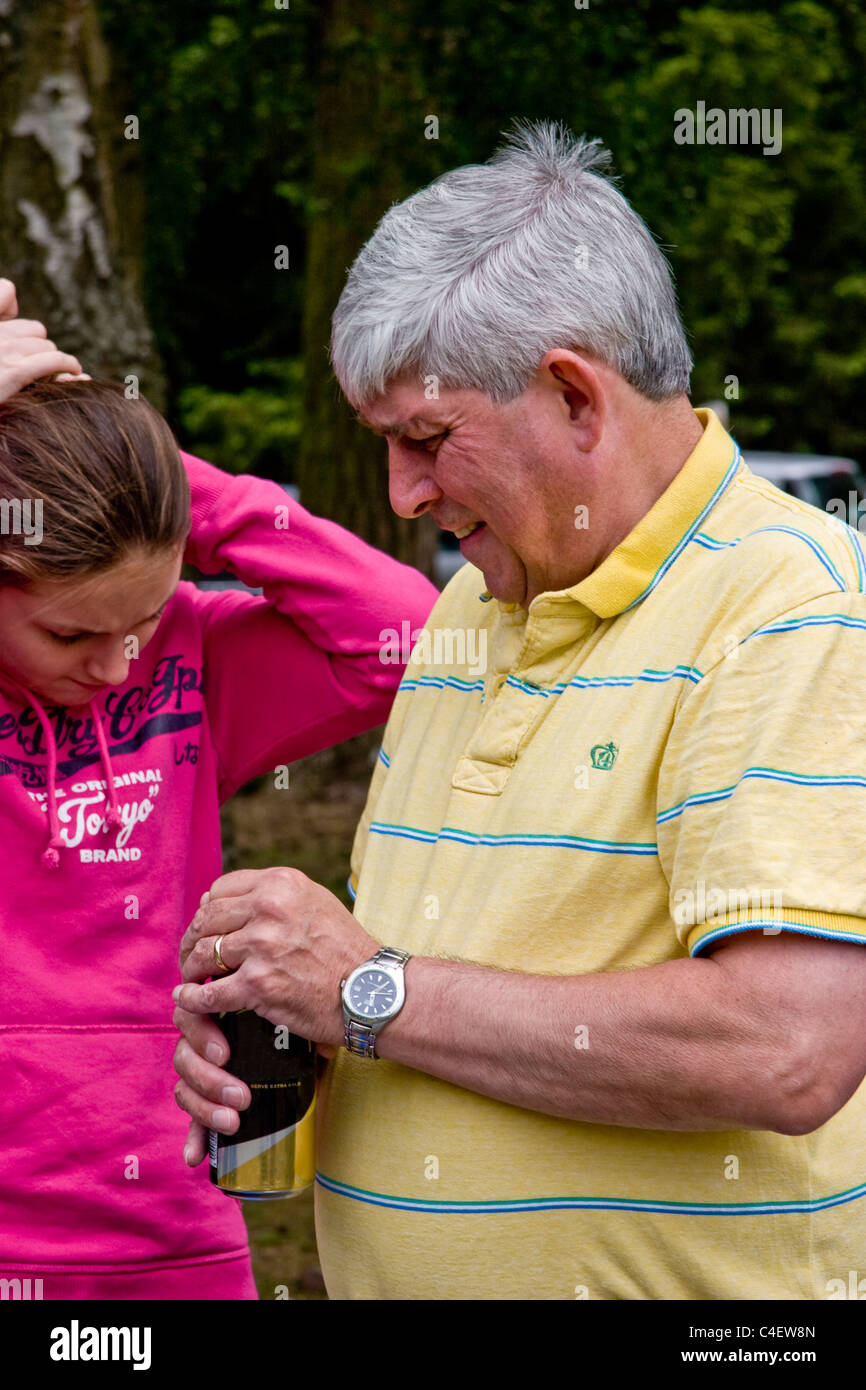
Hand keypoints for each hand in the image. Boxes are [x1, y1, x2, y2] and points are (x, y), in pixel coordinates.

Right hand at [0, 279, 89, 400]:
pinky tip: (73, 371)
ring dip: (53, 360)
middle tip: (37, 369)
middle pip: (33, 329)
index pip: (6, 292)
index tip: (23, 339)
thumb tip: (12, 292)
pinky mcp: (14, 372)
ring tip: (53, 375)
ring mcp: (1, 350)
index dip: (15, 315)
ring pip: (45, 345)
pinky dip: (67, 364)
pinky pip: (53, 360)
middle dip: (37, 348)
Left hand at [171, 867, 378, 1164]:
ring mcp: (263, 946)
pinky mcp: (259, 984)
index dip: (207, 910)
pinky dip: (194, 997)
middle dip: (193, 940)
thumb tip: (221, 901)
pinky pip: (210, 991)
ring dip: (191, 968)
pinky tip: (189, 998)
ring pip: (204, 953)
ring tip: (191, 977)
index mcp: (282, 884)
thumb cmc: (346, 950)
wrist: (372, 991)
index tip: (205, 927)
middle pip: (207, 919)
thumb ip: (274, 897)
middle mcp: (270, 908)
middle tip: (191, 956)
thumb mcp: (315, 903)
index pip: (222, 889)